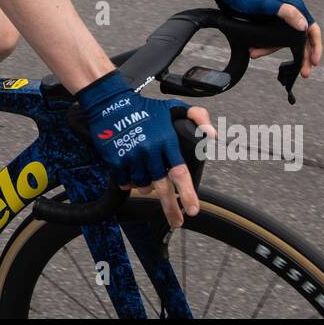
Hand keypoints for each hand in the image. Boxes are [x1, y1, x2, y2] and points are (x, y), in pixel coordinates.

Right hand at [77, 72, 213, 227]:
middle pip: (162, 187)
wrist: (111, 103)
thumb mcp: (174, 107)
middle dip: (171, 208)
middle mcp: (149, 150)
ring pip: (143, 185)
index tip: (193, 210)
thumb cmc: (145, 108)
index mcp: (166, 140)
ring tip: (148, 178)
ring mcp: (131, 156)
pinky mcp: (115, 160)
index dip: (187, 193)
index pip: (179, 172)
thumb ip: (198, 117)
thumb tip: (213, 134)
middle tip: (177, 221)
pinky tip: (132, 174)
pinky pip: (125, 182)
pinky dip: (130, 183)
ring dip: (148, 187)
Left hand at [199, 0, 322, 77]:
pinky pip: (273, 40)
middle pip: (303, 40)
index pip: (313, 30)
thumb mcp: (268, 5)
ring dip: (272, 50)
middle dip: (302, 57)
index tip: (314, 62)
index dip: (315, 47)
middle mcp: (292, 14)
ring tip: (257, 54)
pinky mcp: (272, 26)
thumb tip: (304, 26)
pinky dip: (265, 47)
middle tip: (304, 73)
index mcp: (296, 8)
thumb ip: (287, 12)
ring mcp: (282, 21)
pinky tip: (255, 51)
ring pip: (284, 42)